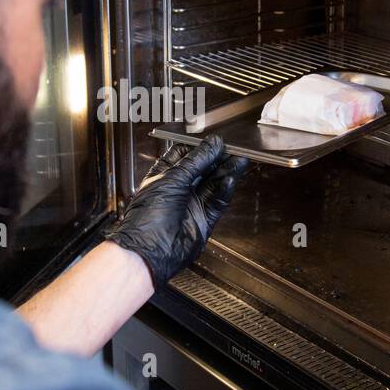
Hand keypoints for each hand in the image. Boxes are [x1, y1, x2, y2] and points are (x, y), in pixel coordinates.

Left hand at [105, 135, 249, 287]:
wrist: (150, 249)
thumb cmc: (149, 215)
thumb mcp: (173, 178)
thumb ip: (196, 161)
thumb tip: (212, 144)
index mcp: (164, 176)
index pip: (184, 155)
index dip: (199, 147)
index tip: (214, 140)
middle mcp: (178, 189)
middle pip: (203, 169)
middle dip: (218, 158)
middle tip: (233, 149)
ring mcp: (192, 204)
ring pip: (214, 184)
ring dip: (226, 172)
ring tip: (240, 161)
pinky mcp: (203, 219)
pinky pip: (218, 202)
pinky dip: (224, 191)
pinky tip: (230, 180)